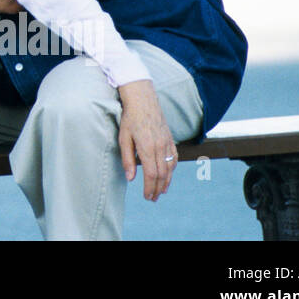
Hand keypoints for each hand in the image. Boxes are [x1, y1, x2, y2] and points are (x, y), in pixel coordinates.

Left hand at [117, 79, 176, 201]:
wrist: (143, 99)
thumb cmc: (130, 118)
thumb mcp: (123, 138)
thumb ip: (127, 159)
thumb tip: (131, 178)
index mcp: (147, 148)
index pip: (151, 174)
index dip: (149, 187)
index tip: (146, 196)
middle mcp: (160, 147)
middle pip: (162, 174)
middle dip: (157, 188)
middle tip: (152, 198)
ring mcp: (167, 143)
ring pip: (170, 168)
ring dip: (166, 182)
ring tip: (161, 191)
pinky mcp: (170, 138)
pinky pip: (174, 158)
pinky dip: (172, 169)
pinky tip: (168, 175)